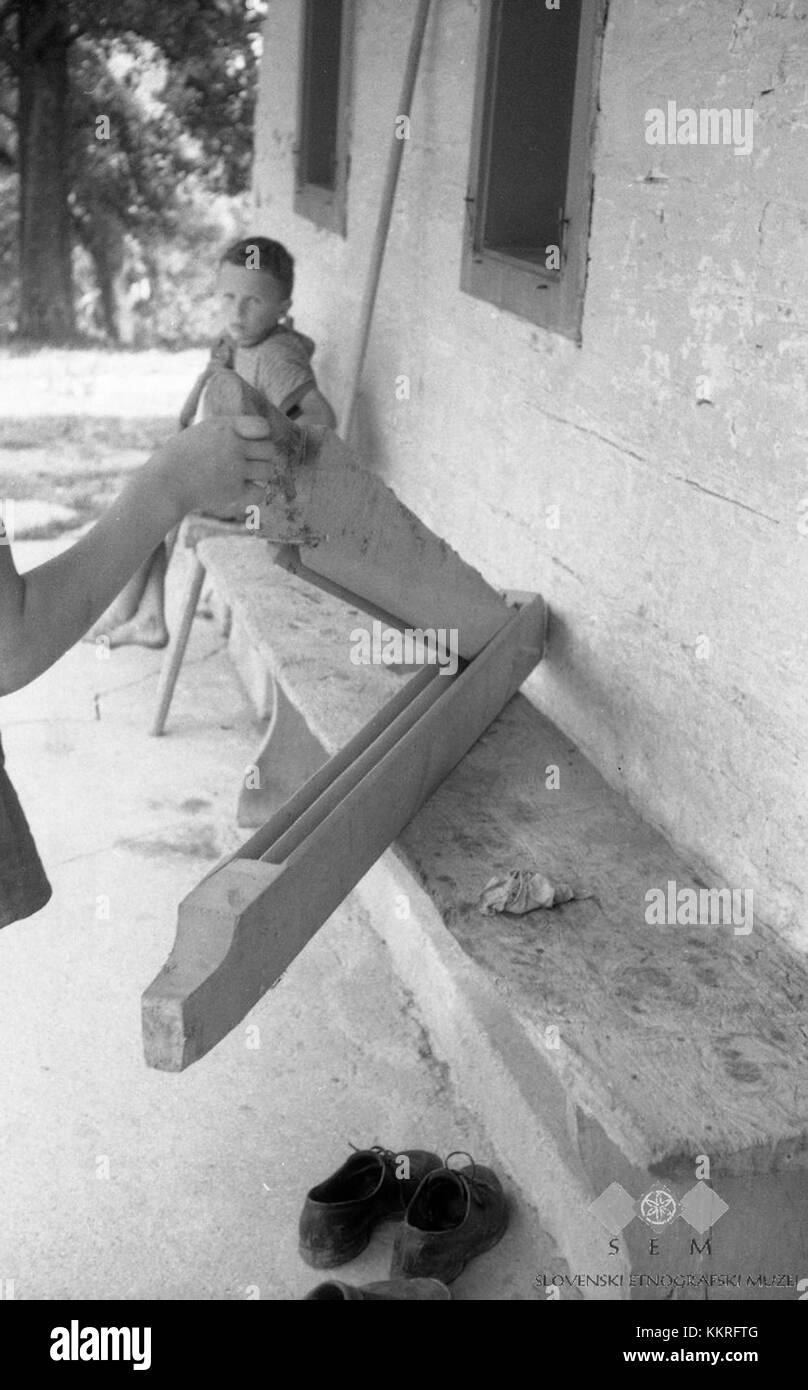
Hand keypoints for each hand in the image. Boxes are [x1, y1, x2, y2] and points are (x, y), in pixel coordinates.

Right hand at [153, 416, 281, 520]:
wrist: (165, 482)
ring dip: (260, 474)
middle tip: (249, 463)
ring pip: (268, 470)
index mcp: (225, 427)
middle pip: (269, 450)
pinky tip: (243, 491)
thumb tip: (249, 435)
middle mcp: (234, 446)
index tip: (252, 442)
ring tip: (246, 476)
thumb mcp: (201, 432)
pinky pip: (260, 492)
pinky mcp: (234, 490)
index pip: (263, 427)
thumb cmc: (179, 457)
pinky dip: (254, 493)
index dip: (261, 435)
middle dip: (262, 457)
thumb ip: (226, 432)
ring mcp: (236, 468)